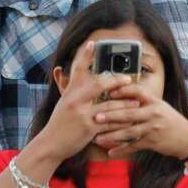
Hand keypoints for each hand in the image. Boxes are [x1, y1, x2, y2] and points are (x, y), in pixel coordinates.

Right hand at [34, 41, 135, 162]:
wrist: (50, 144)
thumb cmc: (58, 122)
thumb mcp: (62, 102)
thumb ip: (65, 86)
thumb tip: (59, 68)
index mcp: (70, 92)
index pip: (77, 69)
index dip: (85, 55)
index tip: (93, 43)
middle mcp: (75, 100)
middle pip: (99, 84)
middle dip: (116, 81)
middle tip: (128, 78)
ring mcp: (82, 114)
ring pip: (109, 105)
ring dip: (125, 103)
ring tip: (137, 100)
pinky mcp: (88, 128)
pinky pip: (109, 122)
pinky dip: (121, 121)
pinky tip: (131, 119)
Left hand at [92, 86, 187, 159]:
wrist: (187, 138)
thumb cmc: (171, 121)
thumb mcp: (161, 107)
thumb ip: (145, 103)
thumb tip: (123, 98)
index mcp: (155, 102)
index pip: (138, 92)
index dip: (123, 91)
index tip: (109, 92)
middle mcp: (153, 113)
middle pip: (129, 113)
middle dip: (111, 115)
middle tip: (96, 116)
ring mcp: (152, 128)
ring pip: (128, 132)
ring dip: (111, 135)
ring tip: (97, 138)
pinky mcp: (152, 142)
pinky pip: (133, 146)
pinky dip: (121, 150)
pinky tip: (110, 152)